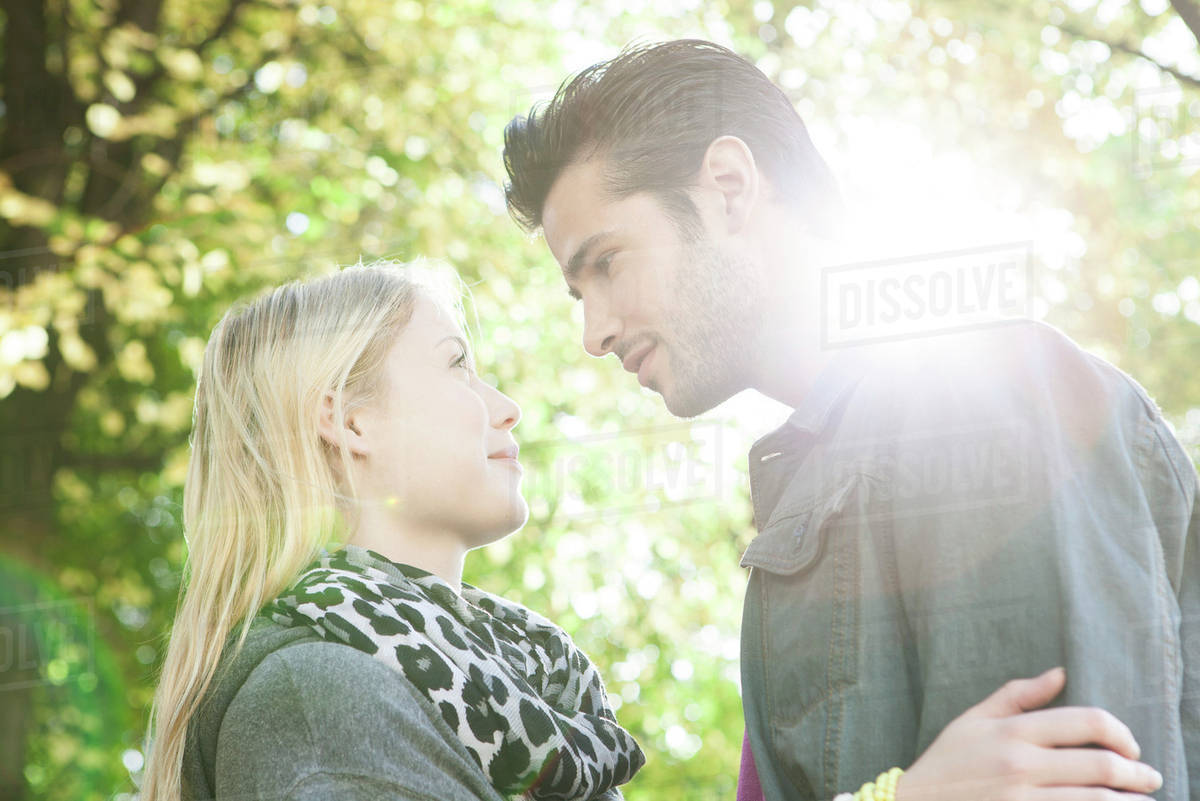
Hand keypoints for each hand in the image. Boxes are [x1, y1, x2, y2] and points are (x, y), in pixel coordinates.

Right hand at [895, 667, 1162, 800]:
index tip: (1130, 745)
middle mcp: (1021, 764)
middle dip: (1137, 773)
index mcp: (1012, 732)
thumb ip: (1018, 695)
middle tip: (1150, 778)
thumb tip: (1060, 673)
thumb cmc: (946, 762)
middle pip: (1102, 764)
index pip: (1086, 722)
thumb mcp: (973, 719)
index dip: (1120, 732)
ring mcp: (1022, 800)